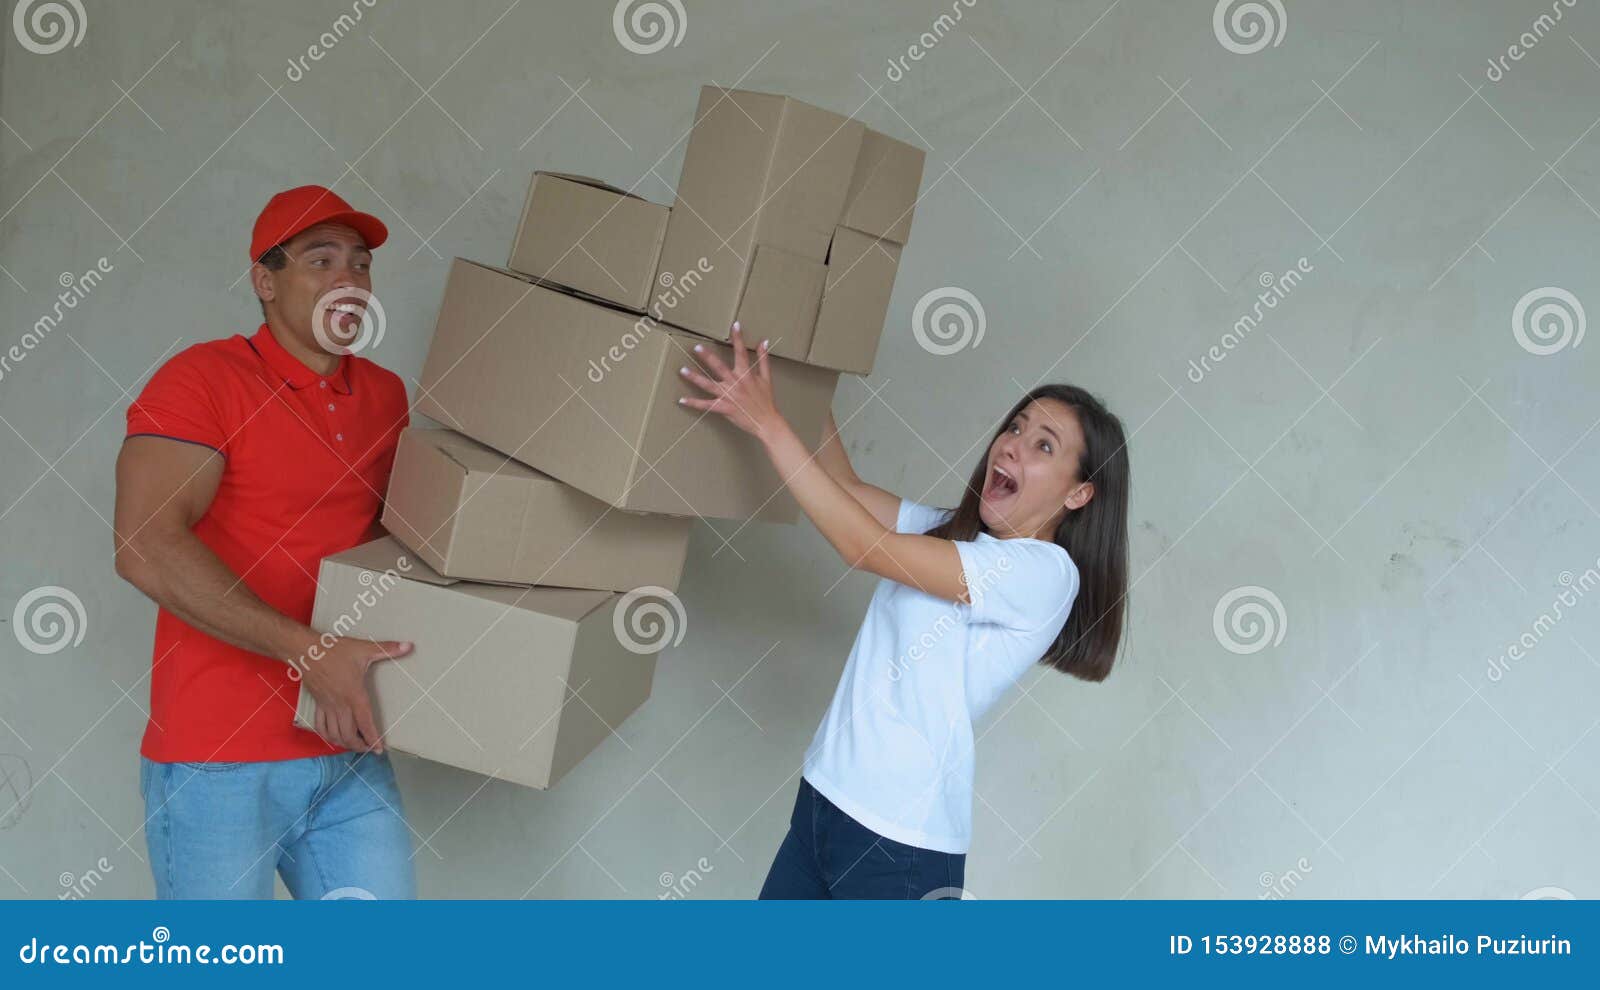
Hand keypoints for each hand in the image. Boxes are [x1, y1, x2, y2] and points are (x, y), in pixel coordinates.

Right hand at [296, 636, 412, 752]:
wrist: (305, 651)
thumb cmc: (334, 651)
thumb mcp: (364, 648)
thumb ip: (387, 649)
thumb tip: (408, 646)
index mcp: (353, 694)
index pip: (365, 723)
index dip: (372, 738)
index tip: (379, 749)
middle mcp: (340, 704)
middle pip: (348, 734)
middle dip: (360, 746)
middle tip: (369, 749)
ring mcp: (327, 706)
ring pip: (334, 734)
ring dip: (345, 743)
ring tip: (355, 746)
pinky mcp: (317, 704)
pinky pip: (320, 726)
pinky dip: (328, 736)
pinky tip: (334, 738)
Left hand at [678, 322, 783, 439]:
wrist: (767, 422)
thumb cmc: (766, 401)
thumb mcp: (766, 378)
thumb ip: (763, 359)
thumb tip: (764, 341)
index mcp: (746, 374)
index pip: (742, 353)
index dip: (738, 338)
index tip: (735, 325)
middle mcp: (735, 383)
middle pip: (719, 367)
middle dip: (708, 357)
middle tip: (697, 347)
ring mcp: (728, 396)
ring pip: (708, 385)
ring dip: (695, 377)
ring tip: (683, 370)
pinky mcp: (724, 408)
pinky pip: (706, 405)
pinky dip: (694, 403)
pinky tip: (682, 400)